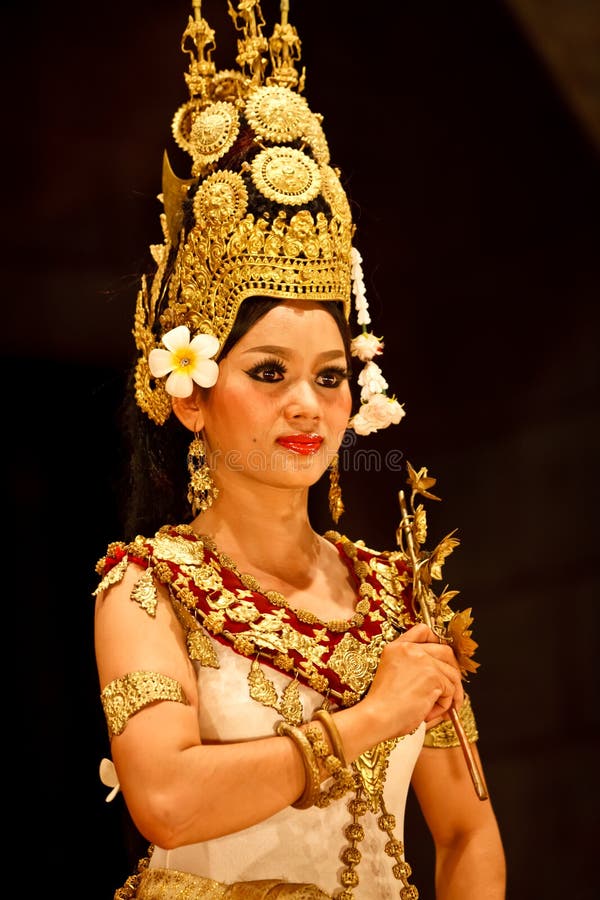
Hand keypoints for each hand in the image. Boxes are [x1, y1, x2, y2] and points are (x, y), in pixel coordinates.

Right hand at [361, 623, 463, 742]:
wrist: (377, 716)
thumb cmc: (382, 705)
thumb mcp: (391, 675)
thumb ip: (410, 667)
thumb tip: (438, 673)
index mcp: (396, 647)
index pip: (423, 630)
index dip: (437, 642)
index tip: (442, 658)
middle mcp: (410, 649)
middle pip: (445, 651)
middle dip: (452, 670)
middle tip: (451, 687)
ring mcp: (423, 660)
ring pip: (452, 674)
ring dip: (450, 693)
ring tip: (437, 708)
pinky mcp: (433, 676)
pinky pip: (451, 690)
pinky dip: (445, 705)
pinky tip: (429, 712)